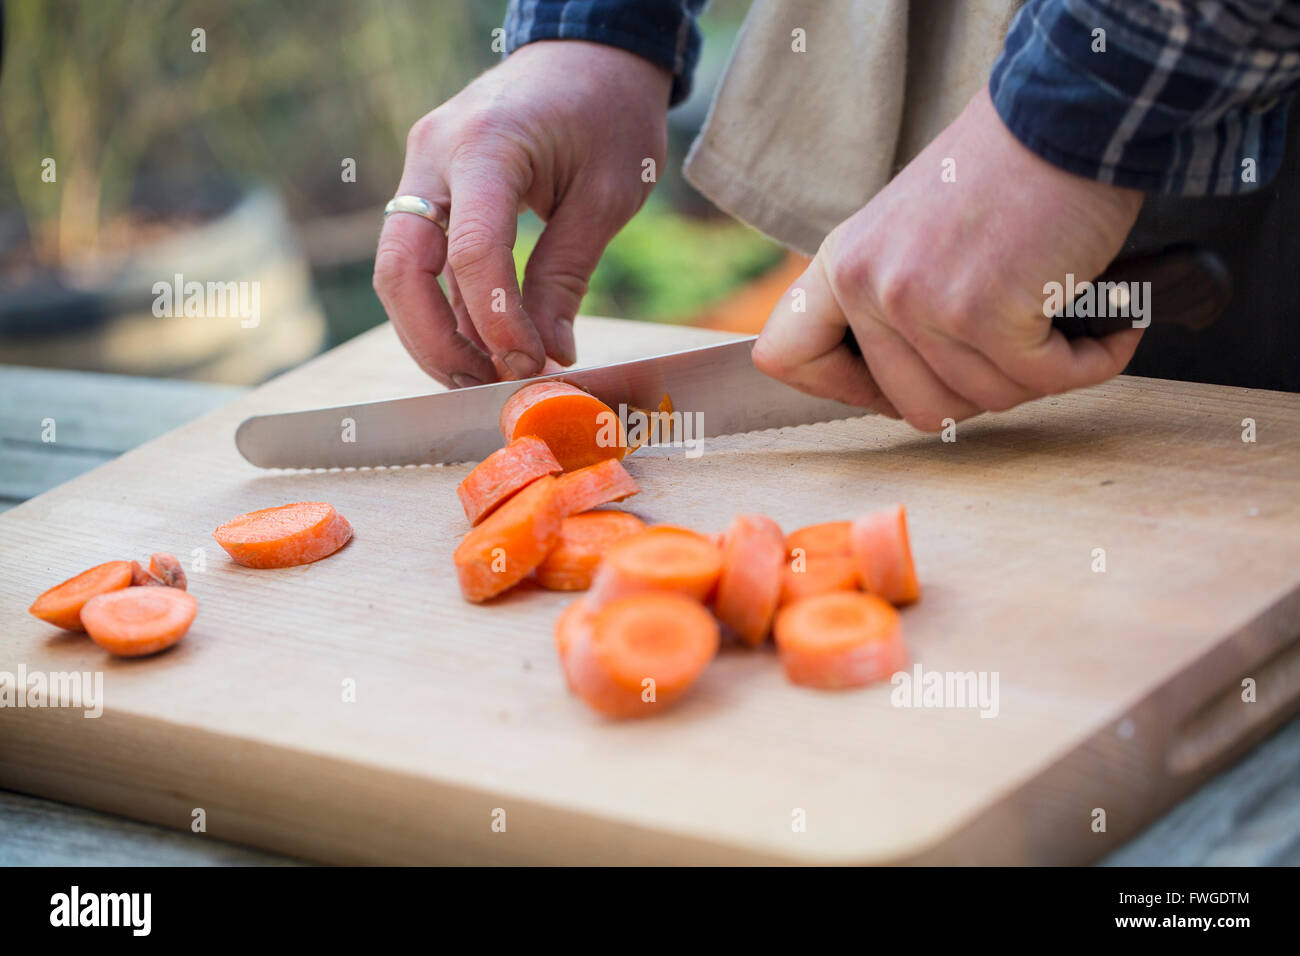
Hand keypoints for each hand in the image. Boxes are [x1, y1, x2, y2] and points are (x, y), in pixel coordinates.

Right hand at [374, 41, 670, 387]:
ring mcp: (422, 167)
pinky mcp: (428, 184)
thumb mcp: (608, 196)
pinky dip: (444, 306)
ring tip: (485, 377)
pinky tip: (480, 344)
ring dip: (434, 333)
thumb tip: (549, 356)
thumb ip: (567, 276)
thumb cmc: (609, 112)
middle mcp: (435, 153)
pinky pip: (419, 257)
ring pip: (399, 270)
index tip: (529, 367)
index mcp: (487, 144)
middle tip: (485, 388)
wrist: (590, 52)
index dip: (495, 322)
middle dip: (436, 342)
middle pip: (401, 269)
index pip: (471, 252)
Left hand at [754, 86, 1144, 430]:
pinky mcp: (988, 314)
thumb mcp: (907, 230)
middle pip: (915, 409)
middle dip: (980, 393)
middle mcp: (869, 286)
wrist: (1068, 113)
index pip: (786, 356)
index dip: (844, 387)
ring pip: (985, 401)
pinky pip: (1046, 382)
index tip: (900, 381)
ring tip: (1065, 325)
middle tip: (1020, 353)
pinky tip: (1111, 328)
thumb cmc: (1005, 172)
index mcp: (841, 265)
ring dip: (1040, 374)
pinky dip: (1091, 362)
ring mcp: (924, 303)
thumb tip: (899, 388)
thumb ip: (888, 299)